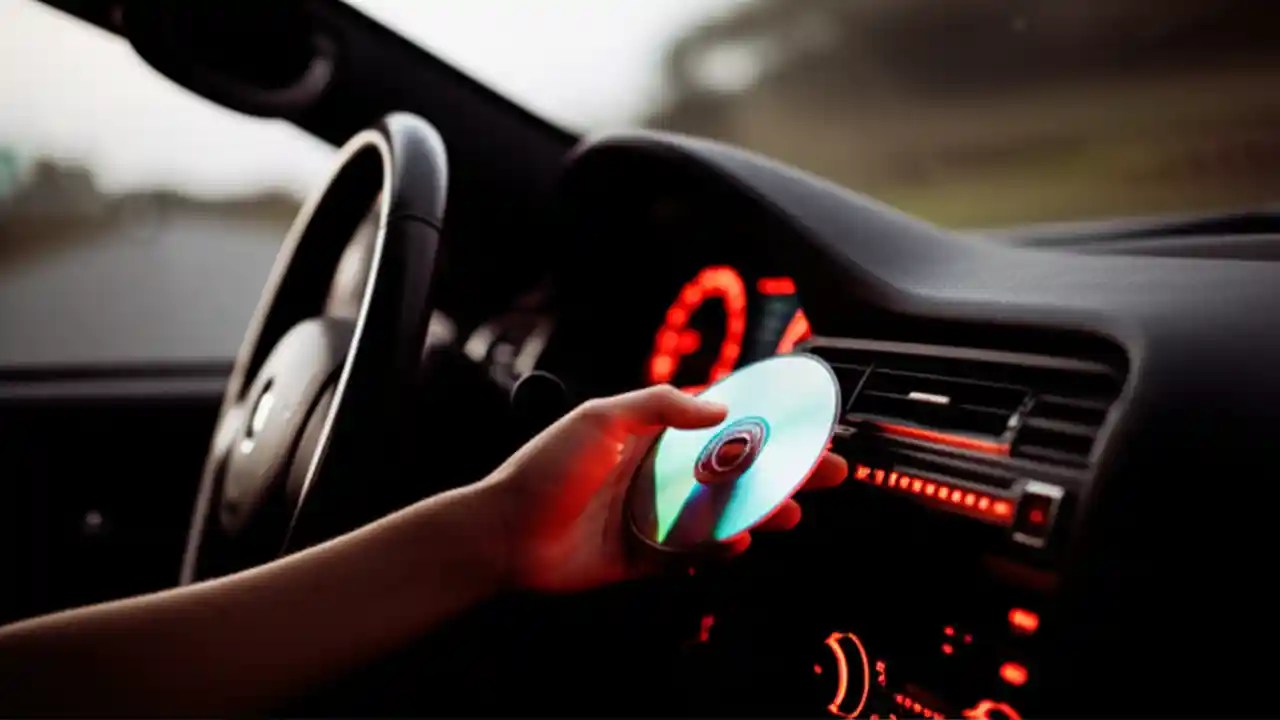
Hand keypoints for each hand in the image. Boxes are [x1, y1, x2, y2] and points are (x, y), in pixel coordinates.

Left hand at [480, 384, 848, 593]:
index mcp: (651, 437)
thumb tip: (719, 407)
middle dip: (783, 471)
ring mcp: (656, 517)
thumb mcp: (601, 418)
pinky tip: (738, 542)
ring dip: (761, 512)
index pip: (719, 426)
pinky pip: (696, 555)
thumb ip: (660, 406)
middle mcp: (658, 475)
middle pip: (735, 471)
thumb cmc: (543, 470)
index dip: (763, 424)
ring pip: (724, 515)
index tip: (803, 425)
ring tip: (790, 510)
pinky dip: (721, 550)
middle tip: (827, 471)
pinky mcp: (648, 558)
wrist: (504, 534)